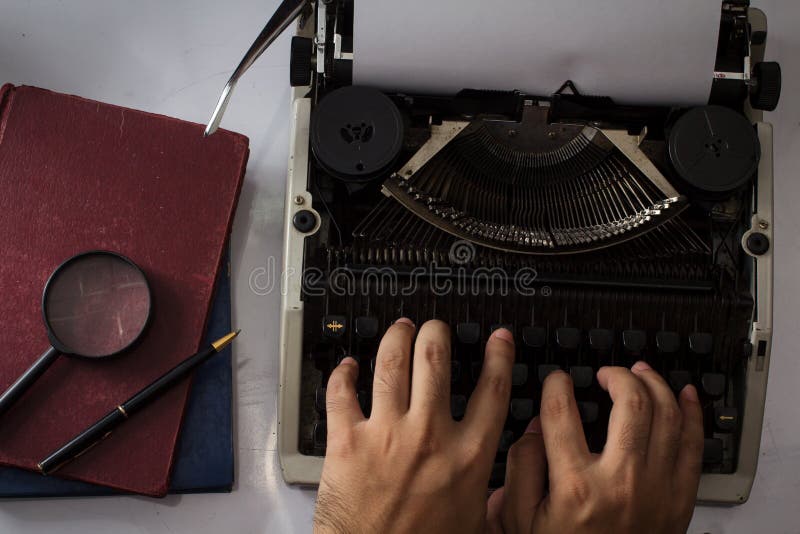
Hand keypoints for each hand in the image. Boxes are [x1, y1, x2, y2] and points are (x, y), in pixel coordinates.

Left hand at [313, 319, 515, 533]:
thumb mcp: (475, 522)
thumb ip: (488, 490)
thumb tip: (506, 478)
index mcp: (467, 456)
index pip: (491, 390)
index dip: (498, 356)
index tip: (498, 338)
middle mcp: (429, 436)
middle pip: (436, 361)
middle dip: (436, 334)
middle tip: (435, 329)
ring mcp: (386, 434)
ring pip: (391, 363)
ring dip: (396, 338)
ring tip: (400, 329)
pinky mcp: (347, 441)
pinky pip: (341, 392)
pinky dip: (342, 374)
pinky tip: (347, 366)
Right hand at [487, 363, 703, 533]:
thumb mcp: (520, 520)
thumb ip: (521, 467)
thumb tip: (534, 426)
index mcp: (575, 486)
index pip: (562, 412)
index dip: (556, 385)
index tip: (556, 380)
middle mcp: (620, 482)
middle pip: (630, 403)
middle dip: (616, 375)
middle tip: (605, 373)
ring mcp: (656, 489)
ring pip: (666, 416)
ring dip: (654, 384)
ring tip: (639, 372)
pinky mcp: (679, 499)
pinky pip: (694, 445)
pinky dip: (692, 413)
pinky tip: (682, 394)